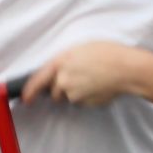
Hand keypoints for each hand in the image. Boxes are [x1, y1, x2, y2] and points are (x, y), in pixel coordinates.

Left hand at [23, 42, 141, 108]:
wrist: (126, 69)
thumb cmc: (108, 54)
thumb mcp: (81, 49)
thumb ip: (65, 62)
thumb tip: (58, 74)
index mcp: (60, 62)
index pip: (38, 80)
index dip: (30, 90)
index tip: (26, 98)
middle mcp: (63, 80)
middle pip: (54, 92)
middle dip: (61, 89)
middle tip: (79, 78)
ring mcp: (74, 94)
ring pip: (69, 98)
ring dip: (76, 92)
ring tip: (93, 80)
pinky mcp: (85, 103)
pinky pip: (82, 102)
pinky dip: (88, 97)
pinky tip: (99, 86)